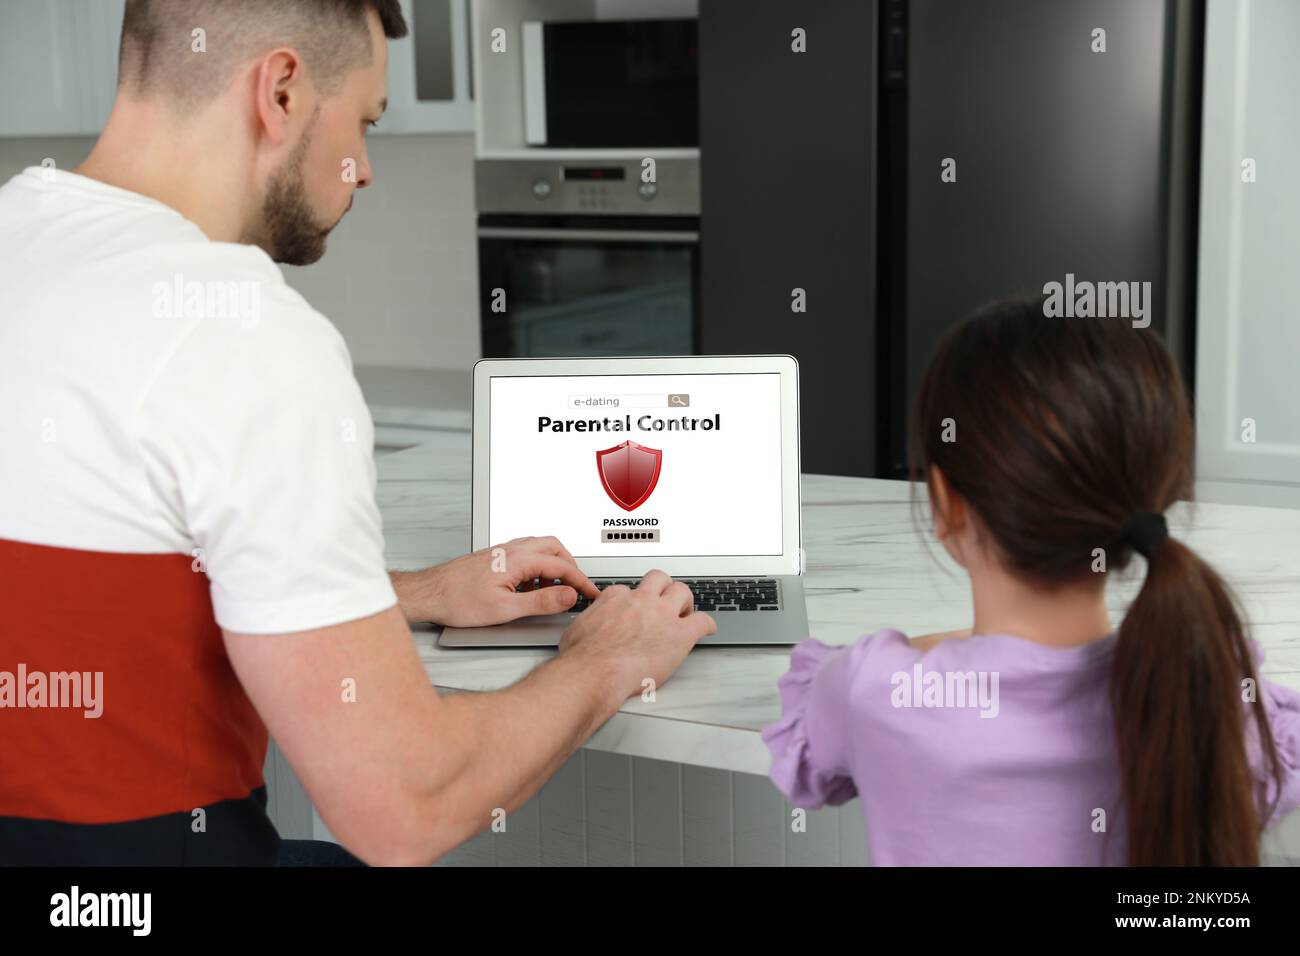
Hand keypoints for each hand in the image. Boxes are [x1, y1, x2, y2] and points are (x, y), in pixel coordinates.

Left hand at [394, 536, 598, 627]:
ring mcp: (502, 551)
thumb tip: (568, 596)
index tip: (591, 593)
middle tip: (577, 588)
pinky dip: (537, 566)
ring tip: (554, 590)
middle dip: (571, 567)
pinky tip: (530, 586)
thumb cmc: (458, 601)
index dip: (581, 581)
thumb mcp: (505, 609)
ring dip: (554, 565)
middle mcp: (511, 550)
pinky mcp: (494, 557)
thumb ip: (541, 602)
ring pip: (539, 548)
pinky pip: (525, 553)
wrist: (429, 594)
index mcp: (518, 560)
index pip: (561, 566)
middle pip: (554, 548)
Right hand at [558, 569, 715, 701]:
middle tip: (665, 601)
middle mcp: (641, 601)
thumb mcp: (576, 630)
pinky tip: (708, 629)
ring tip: (686, 611)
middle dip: (663, 588)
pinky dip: (707, 624)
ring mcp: (662, 615)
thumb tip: (584, 629)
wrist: (594, 672)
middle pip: (658, 579)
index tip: (636, 610)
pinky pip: (702, 621)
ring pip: (682, 591)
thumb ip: (587, 624)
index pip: (629, 590)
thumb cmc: (581, 658)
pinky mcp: (679, 634)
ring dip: (685, 601)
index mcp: (615, 598)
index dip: (634, 601)